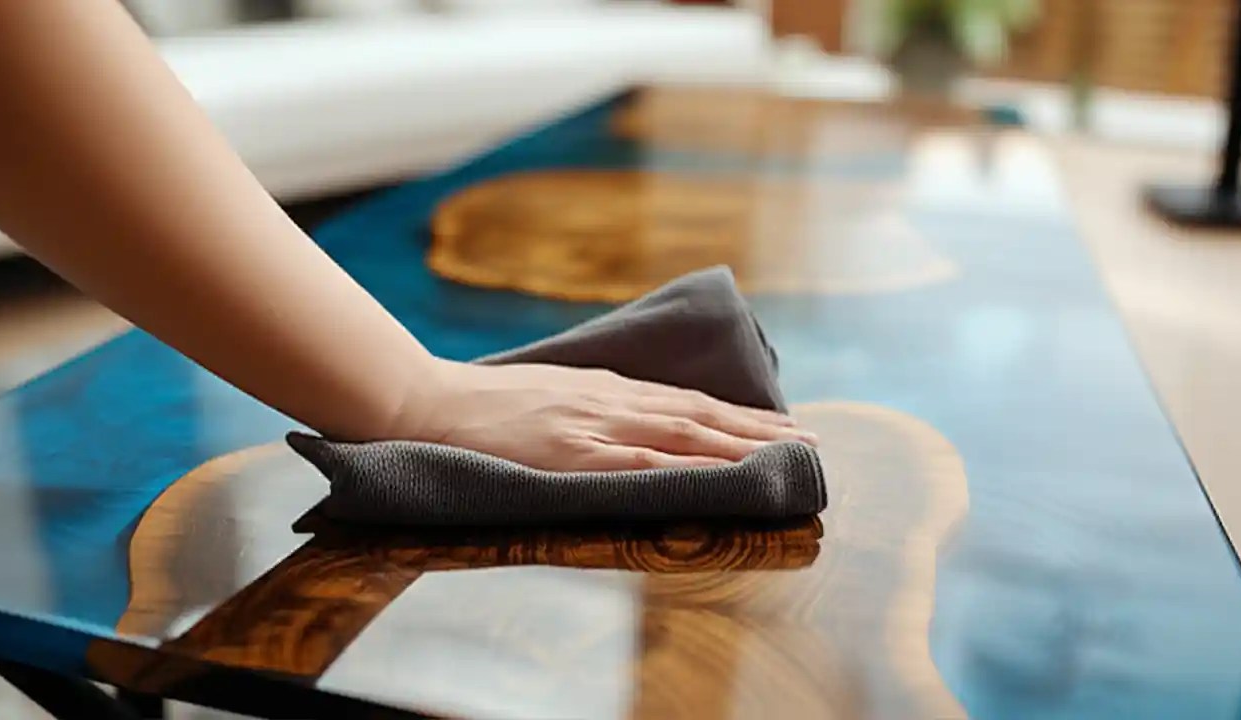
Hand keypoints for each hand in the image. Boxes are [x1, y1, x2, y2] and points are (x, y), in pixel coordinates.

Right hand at [396, 360, 816, 471]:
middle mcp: (611, 401)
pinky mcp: (572, 453)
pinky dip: (686, 465)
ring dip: (740, 444)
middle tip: (811, 441)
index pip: (686, 401)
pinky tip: (718, 473)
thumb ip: (592, 404)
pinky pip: (640, 462)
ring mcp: (594, 426)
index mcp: (606, 388)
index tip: (780, 423)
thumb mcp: (552, 391)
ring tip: (786, 454)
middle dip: (759, 428)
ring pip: (684, 433)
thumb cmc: (484, 404)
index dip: (738, 414)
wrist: (429, 401)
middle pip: (700, 413)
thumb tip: (631, 416)